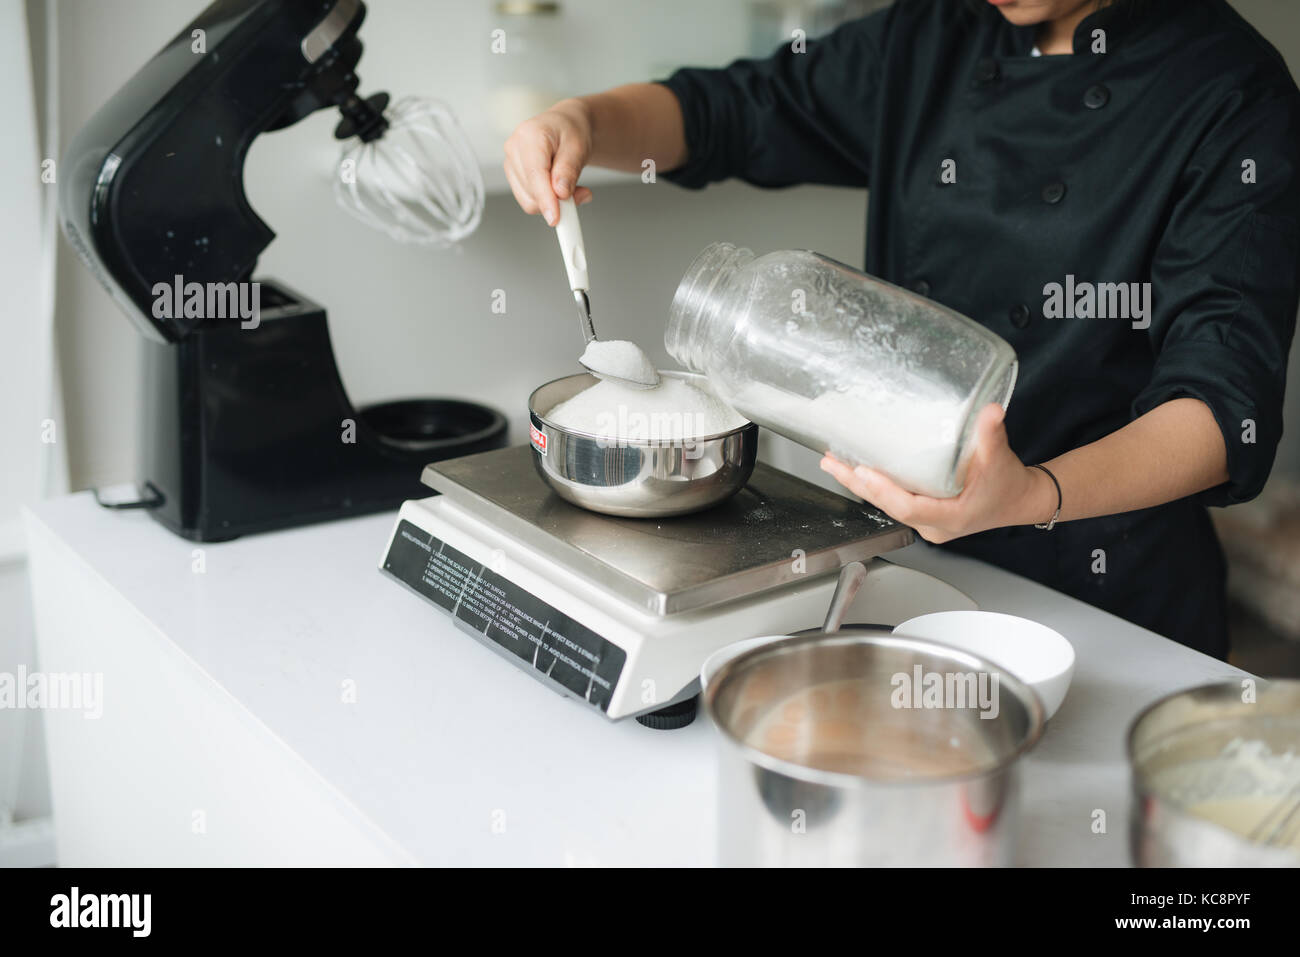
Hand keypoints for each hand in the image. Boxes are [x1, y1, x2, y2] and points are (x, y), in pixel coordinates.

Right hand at [503, 98, 594, 224]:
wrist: (565, 125)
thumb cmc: (571, 131)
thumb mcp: (578, 146)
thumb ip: (569, 170)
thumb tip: (560, 193)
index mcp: (529, 135)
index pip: (535, 174)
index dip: (545, 199)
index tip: (555, 218)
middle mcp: (514, 148)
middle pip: (531, 191)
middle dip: (557, 200)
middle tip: (583, 193)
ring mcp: (510, 163)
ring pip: (529, 200)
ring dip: (553, 202)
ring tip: (571, 186)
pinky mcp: (513, 176)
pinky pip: (529, 200)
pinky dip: (547, 201)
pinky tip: (558, 188)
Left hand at [819, 404, 1055, 542]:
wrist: (1017, 500)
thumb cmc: (1008, 483)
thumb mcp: (1000, 458)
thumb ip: (991, 434)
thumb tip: (991, 411)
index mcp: (951, 516)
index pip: (909, 507)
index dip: (884, 490)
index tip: (863, 472)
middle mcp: (933, 525)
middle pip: (888, 507)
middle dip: (858, 485)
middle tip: (832, 463)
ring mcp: (925, 522)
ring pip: (886, 505)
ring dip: (859, 485)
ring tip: (834, 463)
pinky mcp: (922, 515)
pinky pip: (893, 502)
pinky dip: (874, 486)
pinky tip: (856, 470)